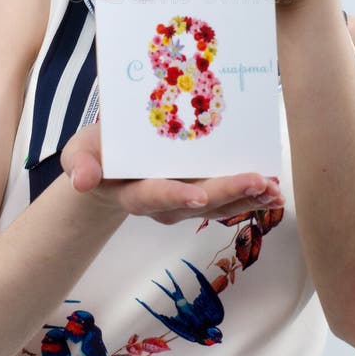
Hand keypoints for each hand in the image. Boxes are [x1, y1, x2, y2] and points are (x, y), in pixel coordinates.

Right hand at [60, 122, 283, 225]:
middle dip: (228, 193)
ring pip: (219, 203)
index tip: (196, 197)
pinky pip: (228, 197)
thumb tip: (81, 179)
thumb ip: (80, 163)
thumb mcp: (80, 152)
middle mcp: (164, 203)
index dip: (174, 197)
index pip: (153, 196)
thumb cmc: (97, 154)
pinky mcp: (202, 192)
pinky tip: (274, 190)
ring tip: (274, 190)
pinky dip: (251, 194)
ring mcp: (185, 199)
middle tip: (258, 183)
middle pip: (198, 202)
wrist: (109, 166)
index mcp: (134, 192)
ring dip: (248, 197)